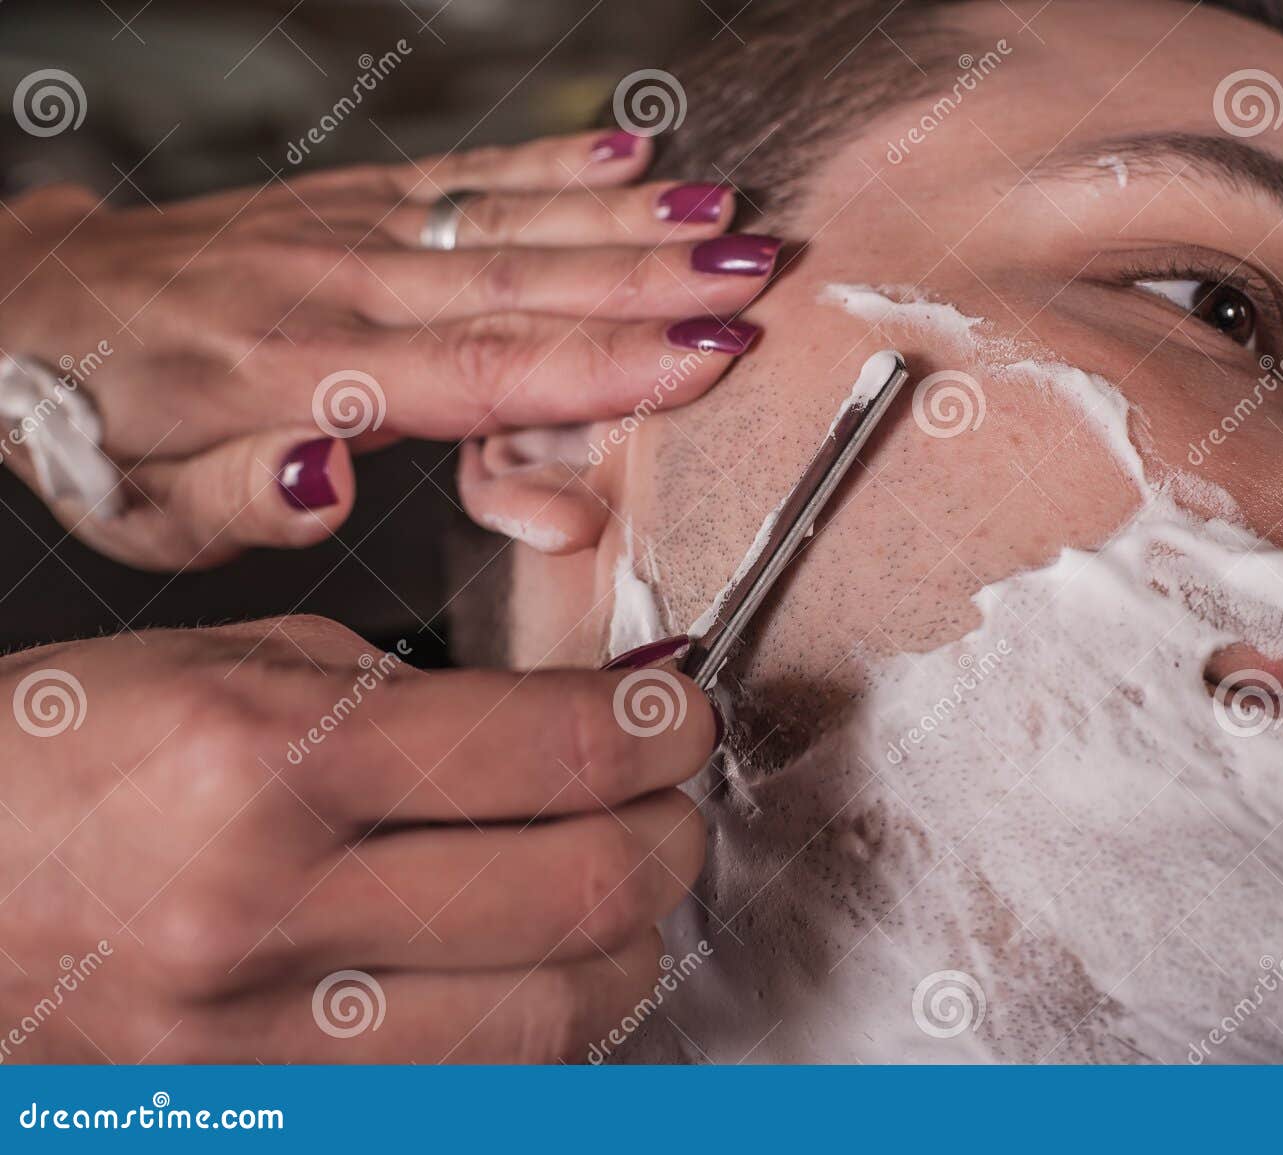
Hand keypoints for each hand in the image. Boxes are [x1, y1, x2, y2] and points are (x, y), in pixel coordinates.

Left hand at [0, 129, 771, 569]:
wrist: (26, 311)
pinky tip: (627, 153)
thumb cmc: (96, 429)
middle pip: (521, 282)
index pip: (480, 371)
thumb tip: (337, 477)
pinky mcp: (348, 201)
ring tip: (728, 214)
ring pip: (509, 221)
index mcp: (296, 373)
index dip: (602, 367)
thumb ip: (247, 497)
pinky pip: (462, 174)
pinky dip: (551, 162)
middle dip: (652, 282)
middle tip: (757, 277)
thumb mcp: (144, 512)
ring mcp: (346, 230)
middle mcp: (335, 284)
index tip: (702, 359)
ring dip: (628, 219)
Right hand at [0, 616, 711, 1061]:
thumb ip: (422, 694)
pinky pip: (465, 1094)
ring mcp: (254, 1046)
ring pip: (549, 1023)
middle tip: (667, 802)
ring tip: (612, 891)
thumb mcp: (236, 667)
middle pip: (580, 897)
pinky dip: (534, 1030)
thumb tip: (585, 722)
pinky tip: (528, 972)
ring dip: (623, 948)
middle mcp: (264, 912)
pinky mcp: (255, 1117)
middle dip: (669, 837)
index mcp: (266, 758)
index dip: (659, 730)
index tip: (680, 718)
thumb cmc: (67, 756)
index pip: (551, 754)